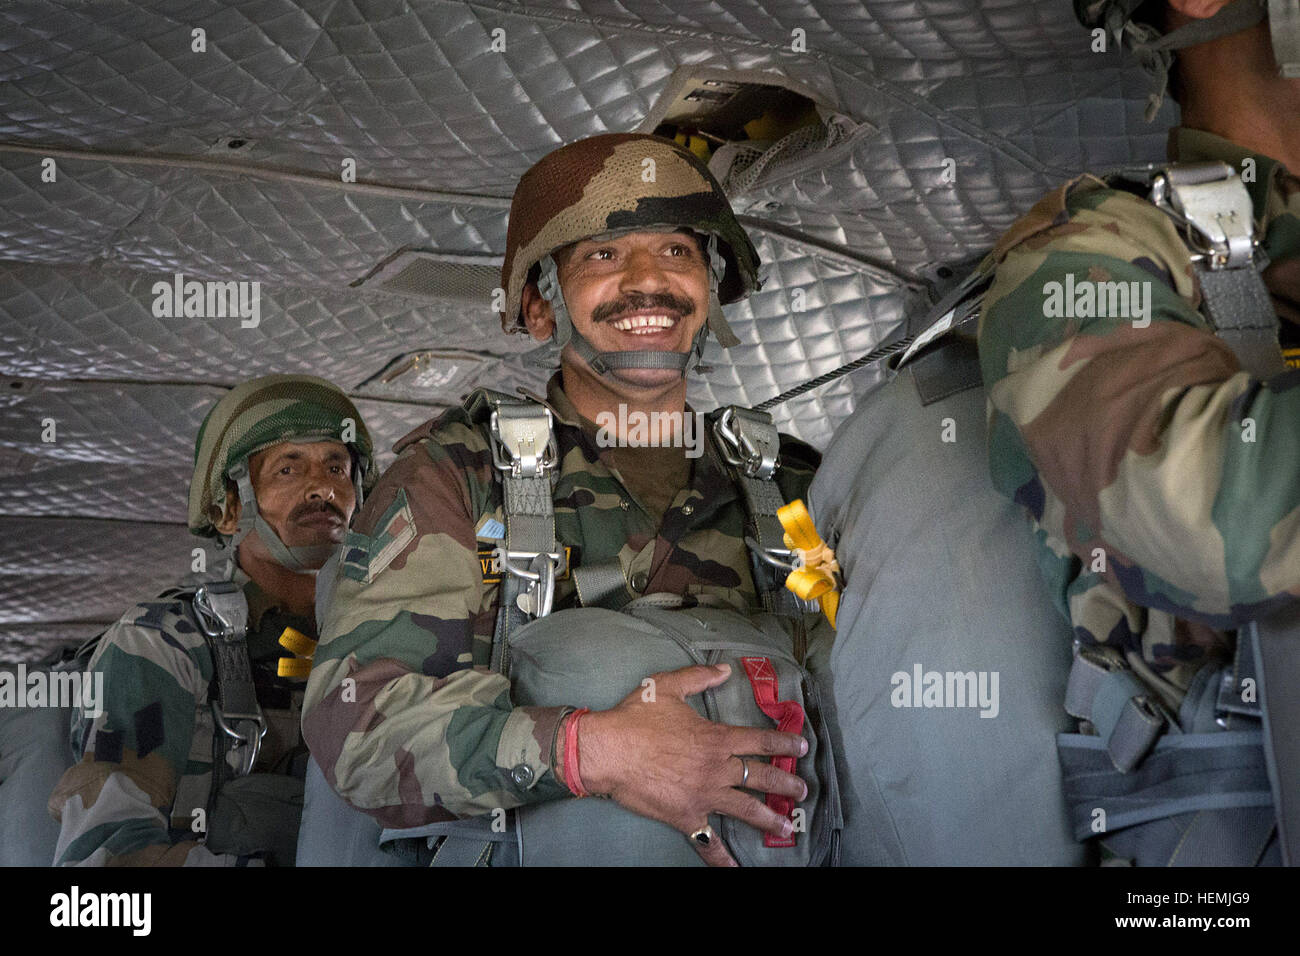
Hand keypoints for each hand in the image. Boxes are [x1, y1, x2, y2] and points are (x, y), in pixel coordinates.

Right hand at [570, 662, 807, 866]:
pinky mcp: (686, 816)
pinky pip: (708, 841)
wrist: (608, 751)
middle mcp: (717, 769)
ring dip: (770, 818)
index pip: (760, 741)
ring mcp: (704, 795)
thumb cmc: (636, 718)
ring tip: (788, 827)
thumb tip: (724, 669)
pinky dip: (722, 858)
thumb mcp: (669, 686)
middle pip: (761, 777)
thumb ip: (700, 677)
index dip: (784, 743)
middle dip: (786, 784)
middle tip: (802, 790)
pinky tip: (735, 868)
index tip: (801, 747)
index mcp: (716, 738)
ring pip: (746, 809)